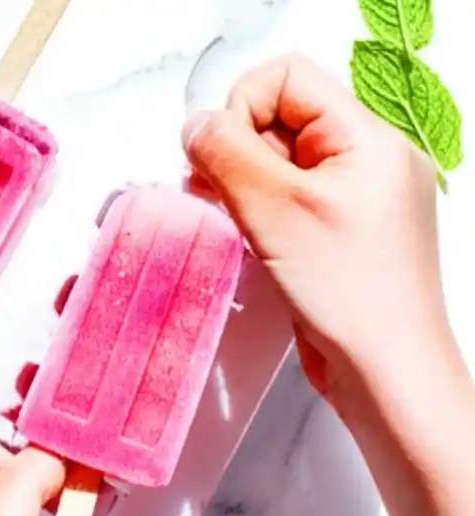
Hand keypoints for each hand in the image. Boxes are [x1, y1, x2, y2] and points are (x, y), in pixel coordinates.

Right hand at [182, 54, 452, 403]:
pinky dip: (259, 214)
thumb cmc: (352, 296)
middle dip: (237, 152)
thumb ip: (227, 153)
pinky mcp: (338, 233)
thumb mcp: (276, 209)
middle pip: (278, 116)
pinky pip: (286, 199)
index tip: (225, 160)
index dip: (241, 108)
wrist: (386, 372)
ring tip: (243, 225)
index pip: (286, 77)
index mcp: (367, 138)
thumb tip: (196, 126)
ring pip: (277, 162)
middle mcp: (367, 160)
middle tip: (226, 198)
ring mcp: (354, 198)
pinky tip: (255, 243)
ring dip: (244, 186)